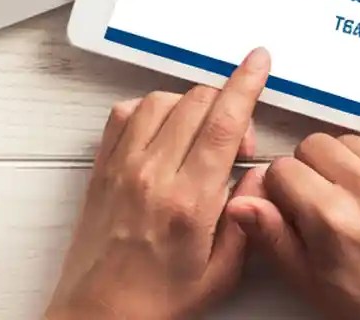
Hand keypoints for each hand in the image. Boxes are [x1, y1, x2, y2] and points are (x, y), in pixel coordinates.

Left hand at [44, 48, 270, 319]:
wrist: (100, 315)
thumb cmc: (156, 299)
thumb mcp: (222, 271)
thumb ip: (247, 217)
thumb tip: (260, 177)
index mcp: (188, 201)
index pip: (222, 122)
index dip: (245, 84)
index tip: (257, 64)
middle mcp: (153, 175)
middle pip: (197, 102)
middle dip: (227, 107)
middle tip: (236, 143)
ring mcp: (122, 167)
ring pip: (162, 100)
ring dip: (190, 107)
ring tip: (200, 138)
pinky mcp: (102, 167)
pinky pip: (125, 114)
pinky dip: (150, 111)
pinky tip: (164, 134)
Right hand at [226, 134, 359, 319]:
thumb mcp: (311, 281)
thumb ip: (272, 237)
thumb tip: (240, 202)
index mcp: (331, 215)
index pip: (281, 169)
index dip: (282, 192)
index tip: (294, 211)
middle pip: (311, 145)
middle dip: (309, 172)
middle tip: (324, 206)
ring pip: (344, 141)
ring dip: (341, 164)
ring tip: (354, 203)